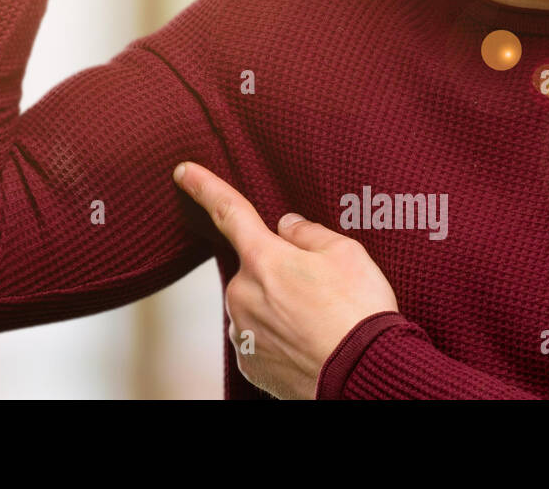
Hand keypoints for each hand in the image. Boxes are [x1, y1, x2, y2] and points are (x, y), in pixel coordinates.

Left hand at [173, 161, 398, 398]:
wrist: (365, 376)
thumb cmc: (359, 312)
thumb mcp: (346, 253)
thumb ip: (308, 233)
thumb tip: (287, 227)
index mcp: (263, 258)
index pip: (228, 211)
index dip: (204, 187)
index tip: (183, 171)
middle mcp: (242, 293)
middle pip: (256, 270)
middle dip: (279, 274)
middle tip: (322, 293)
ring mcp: (242, 331)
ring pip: (257, 305)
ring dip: (280, 309)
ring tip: (321, 324)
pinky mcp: (249, 363)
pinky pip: (260, 339)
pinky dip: (281, 339)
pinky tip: (309, 346)